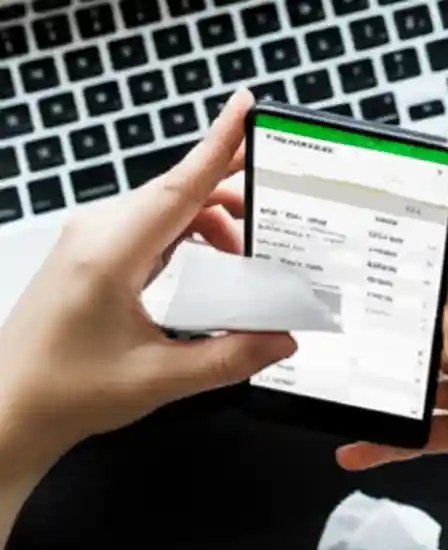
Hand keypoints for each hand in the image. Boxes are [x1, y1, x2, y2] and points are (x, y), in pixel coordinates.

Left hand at [0, 88, 294, 458]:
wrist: (9, 409)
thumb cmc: (68, 391)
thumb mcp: (161, 379)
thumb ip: (231, 357)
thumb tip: (284, 339)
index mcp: (110, 255)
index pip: (178, 187)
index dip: (218, 144)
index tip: (245, 105)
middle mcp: (97, 234)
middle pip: (179, 193)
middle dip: (232, 199)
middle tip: (277, 217)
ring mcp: (89, 241)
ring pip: (166, 209)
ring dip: (210, 224)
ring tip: (244, 262)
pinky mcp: (90, 254)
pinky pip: (150, 226)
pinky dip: (188, 236)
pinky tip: (209, 266)